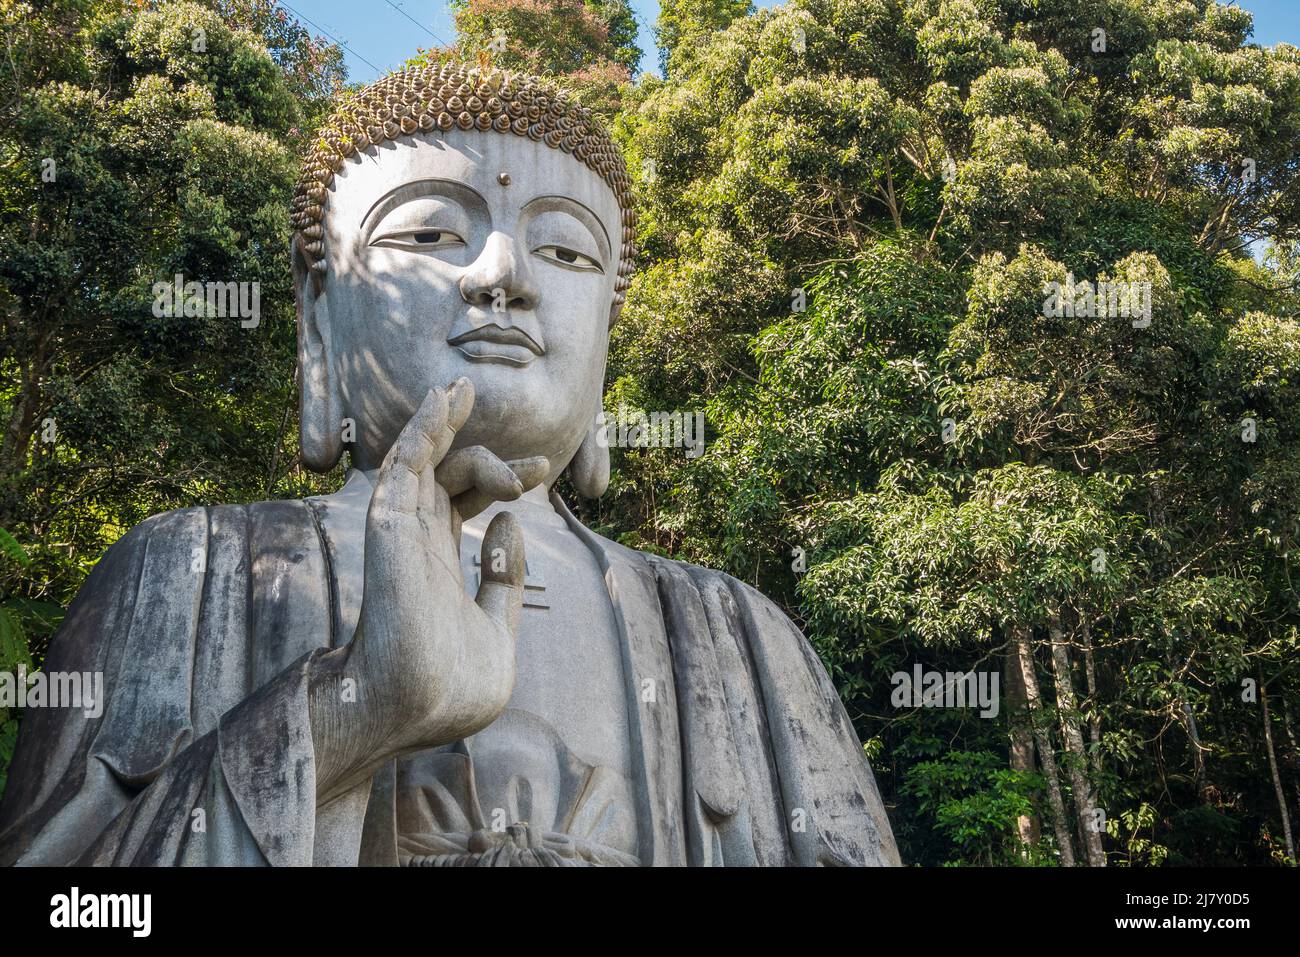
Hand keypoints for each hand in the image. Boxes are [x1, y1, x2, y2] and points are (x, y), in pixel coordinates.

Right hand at [310, 378, 547, 796]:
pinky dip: (423, 429)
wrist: (422, 709)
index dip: (501, 480)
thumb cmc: (452, 687)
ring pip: (419, 461)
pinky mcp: (391, 526)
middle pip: (445, 478)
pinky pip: (405, 464)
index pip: (464, 503)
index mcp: (437, 565)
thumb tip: (512, 523)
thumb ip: (504, 577)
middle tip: (536, 462)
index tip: (541, 472)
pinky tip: (442, 399)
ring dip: (442, 423)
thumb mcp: (496, 627)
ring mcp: (402, 533)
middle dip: (488, 458)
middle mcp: (416, 543)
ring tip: (462, 388)